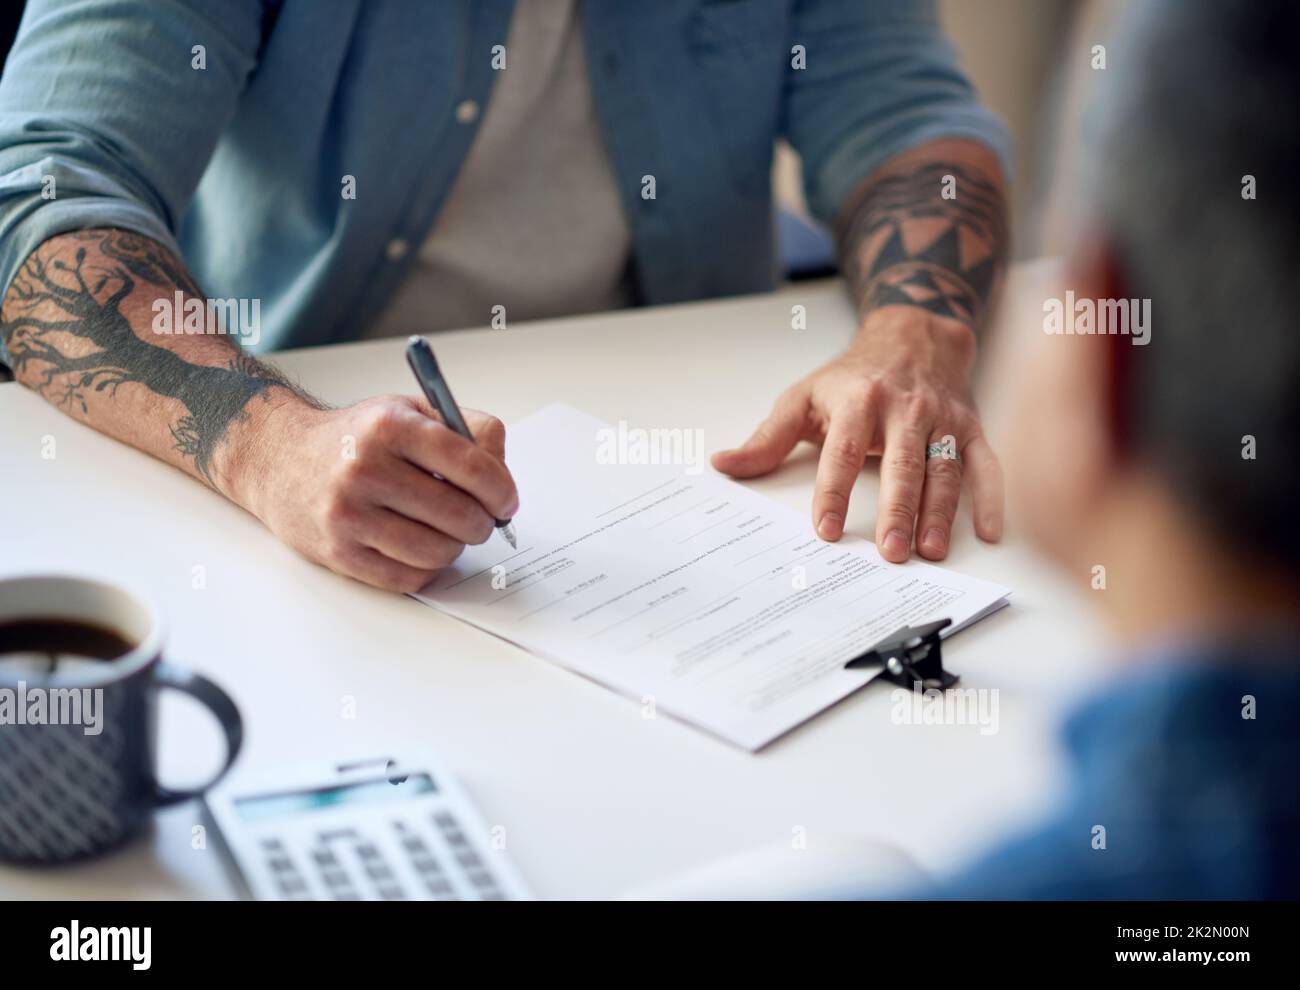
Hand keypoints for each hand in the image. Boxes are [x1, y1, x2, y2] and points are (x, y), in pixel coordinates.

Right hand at [235, 395, 517, 591]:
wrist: (279, 459)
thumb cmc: (357, 438)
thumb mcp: (410, 411)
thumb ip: (468, 431)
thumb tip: (503, 476)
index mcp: (390, 427)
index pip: (471, 467)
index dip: (502, 491)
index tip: (506, 501)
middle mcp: (365, 468)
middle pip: (459, 515)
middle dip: (483, 523)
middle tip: (480, 519)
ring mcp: (348, 514)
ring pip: (438, 552)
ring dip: (455, 547)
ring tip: (447, 531)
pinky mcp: (339, 552)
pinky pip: (408, 577)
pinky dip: (427, 568)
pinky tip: (422, 548)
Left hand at [712, 307, 1002, 561]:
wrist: (914, 333)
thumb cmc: (852, 376)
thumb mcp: (804, 397)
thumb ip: (767, 438)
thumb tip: (723, 465)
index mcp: (858, 400)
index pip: (841, 451)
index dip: (833, 491)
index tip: (826, 529)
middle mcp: (904, 408)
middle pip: (900, 464)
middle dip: (897, 510)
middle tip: (890, 553)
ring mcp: (942, 418)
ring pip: (943, 470)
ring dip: (940, 513)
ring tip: (930, 550)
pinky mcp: (971, 427)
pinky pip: (986, 464)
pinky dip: (992, 498)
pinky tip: (990, 532)